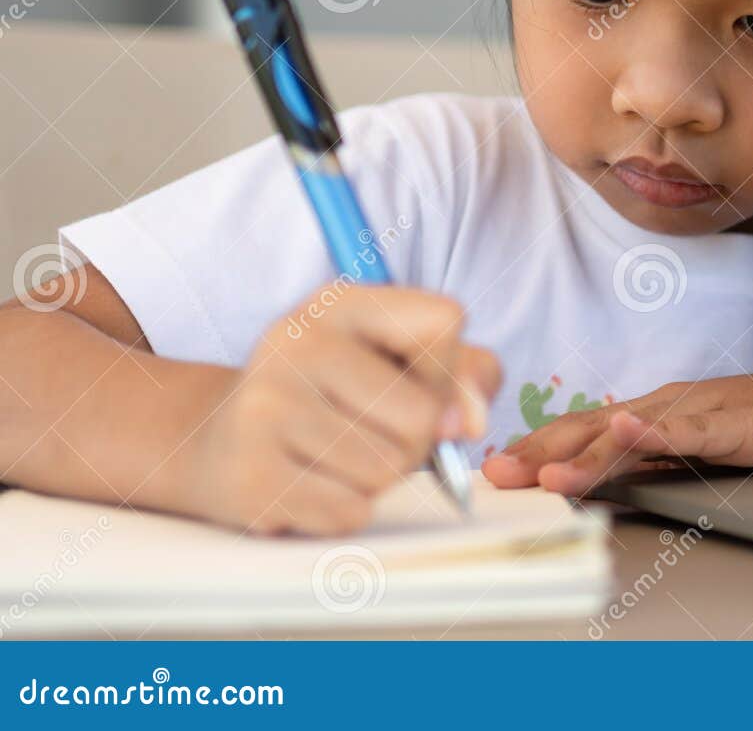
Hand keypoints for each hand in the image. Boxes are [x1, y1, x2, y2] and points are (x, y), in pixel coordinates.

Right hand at [187, 284, 501, 534]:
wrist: (223, 440)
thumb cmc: (338, 398)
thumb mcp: (405, 361)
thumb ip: (467, 375)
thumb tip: (469, 422)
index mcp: (341, 302)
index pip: (445, 321)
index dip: (449, 369)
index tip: (414, 381)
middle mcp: (297, 341)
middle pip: (423, 415)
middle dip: (415, 441)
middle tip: (369, 430)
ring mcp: (267, 406)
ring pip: (388, 469)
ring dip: (378, 478)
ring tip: (334, 455)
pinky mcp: (251, 473)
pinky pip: (350, 511)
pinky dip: (343, 508)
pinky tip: (309, 482)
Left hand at [481, 361, 752, 496]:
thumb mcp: (706, 446)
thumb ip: (660, 457)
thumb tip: (611, 477)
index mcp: (660, 411)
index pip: (586, 428)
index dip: (538, 446)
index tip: (494, 469)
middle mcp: (671, 404)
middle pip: (593, 427)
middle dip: (539, 450)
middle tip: (492, 474)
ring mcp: (703, 410)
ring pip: (633, 431)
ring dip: (583, 450)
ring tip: (541, 469)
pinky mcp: (739, 422)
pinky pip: (692, 428)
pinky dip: (657, 431)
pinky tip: (628, 431)